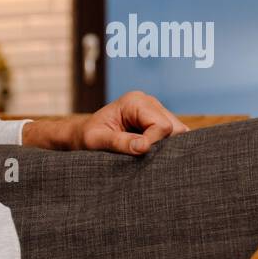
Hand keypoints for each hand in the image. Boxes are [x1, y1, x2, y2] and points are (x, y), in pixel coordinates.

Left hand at [23, 90, 188, 154]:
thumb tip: (144, 147)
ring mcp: (155, 111)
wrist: (80, 135)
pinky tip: (149, 154)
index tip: (136, 154)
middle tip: (140, 157)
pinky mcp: (157, 122)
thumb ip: (119, 142)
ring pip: (178, 134)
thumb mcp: (96, 141)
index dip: (153, 143)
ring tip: (142, 155)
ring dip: (164, 148)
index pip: (161, 125)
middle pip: (175, 128)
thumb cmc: (84, 137)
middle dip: (162, 146)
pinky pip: (173, 137)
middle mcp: (149, 102)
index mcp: (135, 101)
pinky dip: (164, 148)